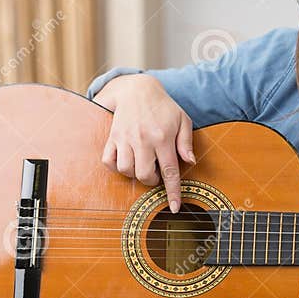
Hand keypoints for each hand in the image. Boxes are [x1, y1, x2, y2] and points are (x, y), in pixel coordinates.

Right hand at [94, 74, 194, 211]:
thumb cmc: (163, 107)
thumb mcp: (182, 120)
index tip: (175, 207)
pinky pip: (108, 161)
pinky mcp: (112, 137)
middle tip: (156, 171)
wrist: (137, 90)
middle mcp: (143, 139)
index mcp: (163, 137)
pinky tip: (126, 161)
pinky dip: (115, 167)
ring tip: (141, 164)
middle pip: (145, 175)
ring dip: (134, 174)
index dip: (172, 192)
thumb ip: (186, 142)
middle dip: (152, 180)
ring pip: (126, 170)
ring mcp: (125, 138)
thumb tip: (190, 162)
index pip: (170, 171)